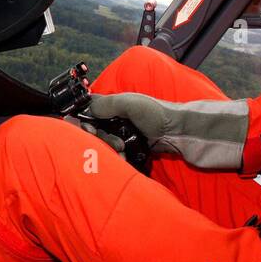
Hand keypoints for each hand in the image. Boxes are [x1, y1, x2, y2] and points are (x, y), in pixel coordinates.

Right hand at [87, 92, 248, 169]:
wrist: (178, 133)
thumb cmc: (157, 114)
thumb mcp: (130, 103)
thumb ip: (106, 104)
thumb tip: (85, 109)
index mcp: (111, 105)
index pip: (86, 112)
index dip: (82, 122)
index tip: (90, 130)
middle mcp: (112, 119)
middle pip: (91, 132)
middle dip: (100, 139)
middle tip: (115, 142)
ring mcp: (119, 135)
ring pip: (101, 146)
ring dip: (108, 150)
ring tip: (122, 150)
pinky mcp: (127, 149)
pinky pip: (113, 155)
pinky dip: (117, 157)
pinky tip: (124, 158)